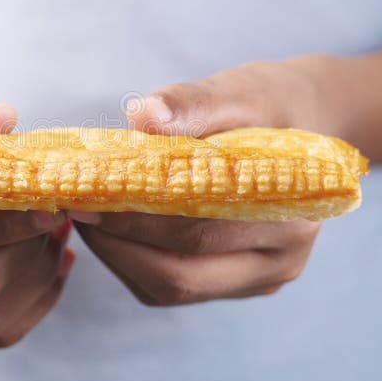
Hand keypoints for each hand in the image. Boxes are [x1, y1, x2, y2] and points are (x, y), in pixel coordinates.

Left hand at [71, 59, 333, 305]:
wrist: (305, 123)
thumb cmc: (269, 105)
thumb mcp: (237, 92)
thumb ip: (192, 104)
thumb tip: (143, 114)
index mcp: (291, 212)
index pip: (197, 230)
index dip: (134, 219)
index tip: (87, 197)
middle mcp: (284, 257)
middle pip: (182, 274)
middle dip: (118, 245)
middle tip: (76, 211)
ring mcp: (264, 276)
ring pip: (174, 288)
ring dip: (122, 257)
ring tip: (89, 218)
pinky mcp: (242, 280)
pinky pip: (179, 286)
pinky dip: (137, 263)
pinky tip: (115, 231)